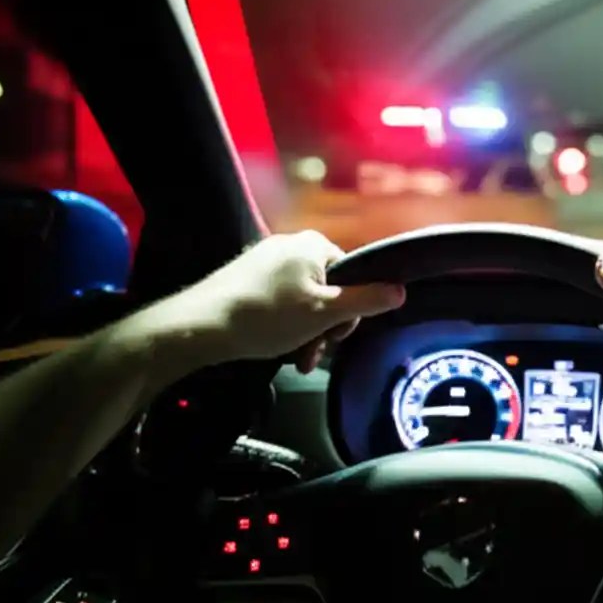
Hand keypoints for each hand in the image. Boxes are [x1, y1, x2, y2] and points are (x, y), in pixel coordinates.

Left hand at [184, 231, 404, 370]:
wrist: (201, 326)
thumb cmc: (268, 316)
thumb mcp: (324, 313)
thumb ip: (365, 301)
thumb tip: (401, 290)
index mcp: (314, 244)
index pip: (354, 274)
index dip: (352, 308)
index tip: (336, 336)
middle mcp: (292, 244)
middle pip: (329, 288)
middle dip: (327, 325)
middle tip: (313, 353)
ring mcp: (267, 260)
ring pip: (305, 298)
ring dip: (307, 331)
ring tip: (296, 358)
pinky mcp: (247, 277)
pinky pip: (281, 299)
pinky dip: (285, 323)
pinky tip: (276, 346)